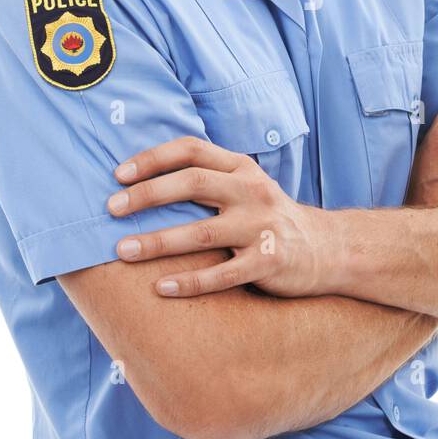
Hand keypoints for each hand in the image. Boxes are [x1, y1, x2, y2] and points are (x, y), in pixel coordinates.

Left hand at [106, 136, 329, 298]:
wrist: (327, 249)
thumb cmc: (268, 217)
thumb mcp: (246, 186)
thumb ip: (208, 178)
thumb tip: (143, 180)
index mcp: (241, 167)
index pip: (192, 150)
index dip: (153, 158)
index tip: (118, 175)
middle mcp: (251, 190)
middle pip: (193, 183)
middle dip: (147, 195)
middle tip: (111, 209)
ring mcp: (261, 226)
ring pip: (201, 232)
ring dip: (158, 242)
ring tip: (122, 251)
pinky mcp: (268, 262)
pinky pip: (222, 274)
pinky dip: (190, 282)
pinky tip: (161, 288)